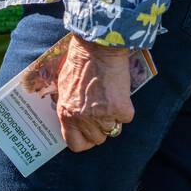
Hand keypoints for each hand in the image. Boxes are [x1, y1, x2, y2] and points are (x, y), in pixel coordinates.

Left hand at [56, 35, 134, 151]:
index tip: (89, 134)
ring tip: (110, 98)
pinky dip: (125, 107)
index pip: (75, 144)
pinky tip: (119, 91)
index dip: (84, 140)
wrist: (97, 47)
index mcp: (67, 113)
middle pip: (97, 138)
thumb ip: (69, 105)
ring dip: (113, 117)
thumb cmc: (79, 61)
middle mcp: (83, 118)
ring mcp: (102, 115)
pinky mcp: (120, 109)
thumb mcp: (64, 86)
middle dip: (101, 127)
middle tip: (103, 110)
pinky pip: (126, 117)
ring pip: (113, 129)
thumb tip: (74, 117)